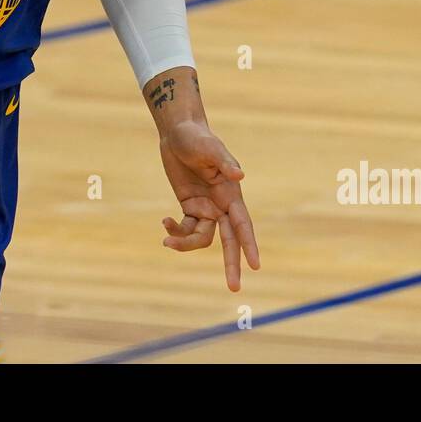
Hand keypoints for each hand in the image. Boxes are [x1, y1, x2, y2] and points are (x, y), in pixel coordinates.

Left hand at [159, 119, 259, 290]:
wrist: (178, 132)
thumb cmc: (197, 137)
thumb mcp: (210, 148)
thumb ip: (224, 162)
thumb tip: (240, 176)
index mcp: (231, 194)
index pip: (243, 224)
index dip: (249, 245)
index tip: (255, 265)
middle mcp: (221, 205)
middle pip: (229, 241)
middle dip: (232, 264)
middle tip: (234, 288)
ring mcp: (205, 207)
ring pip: (201, 238)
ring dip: (185, 244)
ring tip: (166, 242)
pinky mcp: (189, 206)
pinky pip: (185, 228)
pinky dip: (175, 230)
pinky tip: (165, 221)